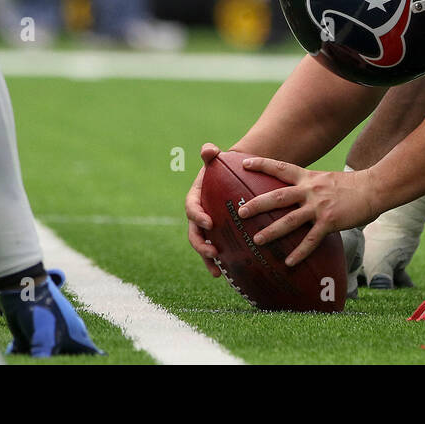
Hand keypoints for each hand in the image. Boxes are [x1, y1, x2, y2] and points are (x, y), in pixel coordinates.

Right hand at [185, 142, 221, 275]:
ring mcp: (206, 229)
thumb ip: (211, 155)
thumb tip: (208, 148)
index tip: (209, 222)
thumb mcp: (218, 160)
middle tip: (213, 251)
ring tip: (218, 271)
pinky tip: (227, 275)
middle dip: (201, 245)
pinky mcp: (217, 236)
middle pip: (194, 233)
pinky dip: (219, 263)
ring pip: (203, 247)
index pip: (192, 208)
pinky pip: (215, 252)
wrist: (232, 179)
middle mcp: (198, 216)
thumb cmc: (224, 169)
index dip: (198, 216)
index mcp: (195, 199)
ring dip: (208, 260)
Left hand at [236, 158, 375, 266]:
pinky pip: (311, 239)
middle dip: (258, 204)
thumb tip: (293, 194)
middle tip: (240, 212)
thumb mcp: (325, 178)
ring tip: (257, 240)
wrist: (374, 188)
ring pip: (290, 220)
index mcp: (308, 178)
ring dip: (272, 231)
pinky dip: (299, 252)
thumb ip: (309, 185)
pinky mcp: (330, 221)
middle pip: (278, 196)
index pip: (281, 168)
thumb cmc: (350, 186)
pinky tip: (289, 262)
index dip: (262, 164)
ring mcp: (320, 206)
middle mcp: (311, 190)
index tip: (243, 163)